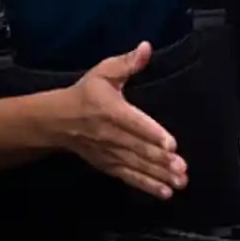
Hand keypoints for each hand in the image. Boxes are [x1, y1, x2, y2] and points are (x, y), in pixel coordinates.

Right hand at [59, 41, 187, 197]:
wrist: (57, 120)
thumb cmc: (86, 93)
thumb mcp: (103, 72)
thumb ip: (127, 63)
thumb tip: (146, 47)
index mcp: (112, 111)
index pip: (135, 123)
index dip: (153, 134)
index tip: (171, 144)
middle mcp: (112, 135)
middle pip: (139, 149)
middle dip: (161, 161)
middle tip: (182, 169)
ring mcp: (110, 153)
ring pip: (137, 166)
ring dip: (159, 176)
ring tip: (179, 183)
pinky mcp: (108, 165)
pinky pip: (129, 177)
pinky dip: (147, 186)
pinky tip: (165, 192)